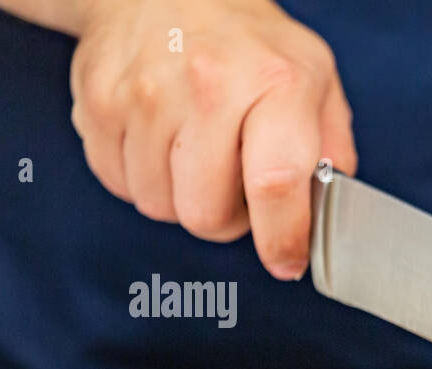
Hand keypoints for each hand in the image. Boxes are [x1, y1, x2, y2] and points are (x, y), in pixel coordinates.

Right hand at [69, 0, 356, 278]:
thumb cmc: (248, 43)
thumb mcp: (316, 79)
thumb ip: (333, 149)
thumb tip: (326, 212)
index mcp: (275, 83)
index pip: (275, 185)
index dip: (280, 239)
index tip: (285, 261)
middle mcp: (207, 87)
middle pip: (206, 215)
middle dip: (226, 219)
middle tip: (236, 187)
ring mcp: (145, 95)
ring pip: (159, 207)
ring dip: (182, 198)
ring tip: (199, 156)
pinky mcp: (98, 103)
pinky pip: (119, 184)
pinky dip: (143, 179)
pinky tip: (162, 144)